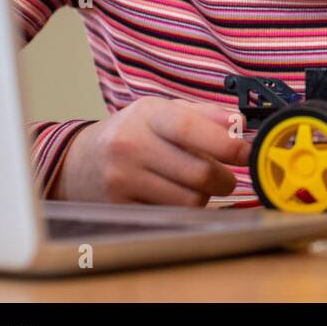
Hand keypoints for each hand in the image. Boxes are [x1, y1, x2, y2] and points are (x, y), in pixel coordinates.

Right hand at [49, 97, 250, 204]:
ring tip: (196, 185)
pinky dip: (183, 208)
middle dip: (225, 178)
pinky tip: (173, 194)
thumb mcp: (162, 111)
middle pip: (199, 172)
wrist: (79, 161)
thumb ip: (203, 114)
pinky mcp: (120, 208)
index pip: (193, 129)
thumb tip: (239, 124)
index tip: (247, 153)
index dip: (228, 145)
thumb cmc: (133, 132)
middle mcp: (131, 146)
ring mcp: (122, 180)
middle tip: (225, 176)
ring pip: (190, 200)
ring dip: (205, 196)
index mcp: (147, 115)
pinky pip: (171, 215)